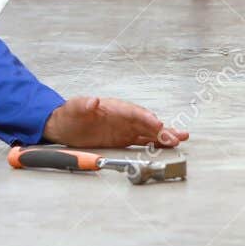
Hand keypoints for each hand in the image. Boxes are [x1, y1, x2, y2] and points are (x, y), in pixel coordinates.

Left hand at [41, 97, 189, 150]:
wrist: (63, 125)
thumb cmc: (69, 114)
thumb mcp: (73, 108)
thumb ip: (83, 105)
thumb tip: (92, 100)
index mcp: (114, 108)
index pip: (134, 113)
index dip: (146, 119)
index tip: (157, 124)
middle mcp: (123, 117)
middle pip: (146, 123)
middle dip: (161, 130)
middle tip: (176, 137)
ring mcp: (124, 128)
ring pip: (148, 132)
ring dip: (164, 136)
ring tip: (180, 139)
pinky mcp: (123, 138)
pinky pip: (142, 140)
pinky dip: (155, 143)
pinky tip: (168, 145)